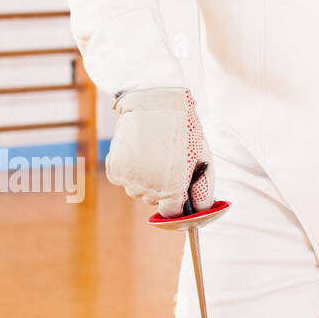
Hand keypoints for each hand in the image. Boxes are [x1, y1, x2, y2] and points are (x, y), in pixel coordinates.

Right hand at [108, 88, 213, 217]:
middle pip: (154, 202)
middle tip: (170, 163)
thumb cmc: (184, 129)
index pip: (172, 214)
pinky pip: (123, 179)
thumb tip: (201, 211)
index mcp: (172, 190)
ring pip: (138, 191)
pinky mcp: (115, 170)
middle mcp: (148, 190)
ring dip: (146, 179)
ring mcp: (129, 181)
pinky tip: (141, 152)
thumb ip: (203, 188)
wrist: (155, 103)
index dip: (177, 204)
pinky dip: (131, 170)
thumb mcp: (202, 158)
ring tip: (155, 154)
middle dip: (164, 188)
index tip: (179, 193)